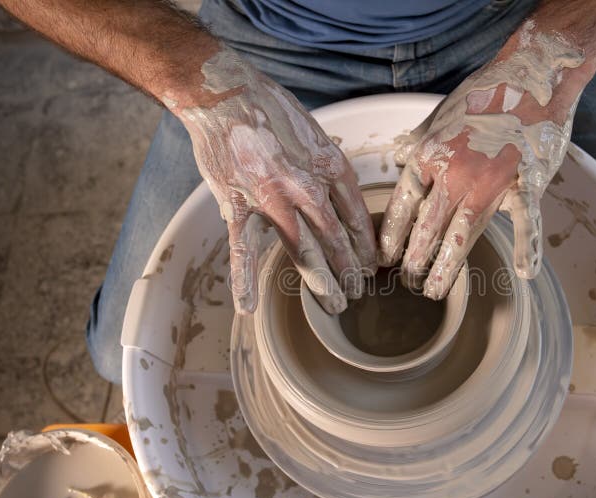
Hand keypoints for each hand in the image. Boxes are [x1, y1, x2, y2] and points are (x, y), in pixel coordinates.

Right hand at [168, 46, 376, 313]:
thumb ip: (327, 166)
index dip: (365, 244)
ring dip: (321, 281)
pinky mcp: (237, 204)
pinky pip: (241, 249)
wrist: (223, 92)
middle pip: (335, 238)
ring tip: (335, 305)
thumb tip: (339, 195)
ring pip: (302, 250)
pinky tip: (247, 308)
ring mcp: (271, 198)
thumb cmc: (270, 109)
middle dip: (349, 270)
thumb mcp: (314, 133)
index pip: (356, 215)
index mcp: (329, 164)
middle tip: (358, 292)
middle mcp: (306, 184)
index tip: (372, 264)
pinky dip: (244, 281)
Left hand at [378, 21, 585, 298]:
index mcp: (430, 157)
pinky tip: (523, 271)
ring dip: (446, 267)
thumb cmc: (483, 95)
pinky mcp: (525, 182)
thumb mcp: (438, 115)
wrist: (530, 76)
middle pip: (427, 228)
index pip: (403, 207)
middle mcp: (454, 173)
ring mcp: (490, 180)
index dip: (392, 237)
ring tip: (433, 291)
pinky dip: (526, 246)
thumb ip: (418, 141)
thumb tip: (398, 154)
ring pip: (462, 233)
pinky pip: (526, 219)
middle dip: (413, 261)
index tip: (384, 260)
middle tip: (406, 284)